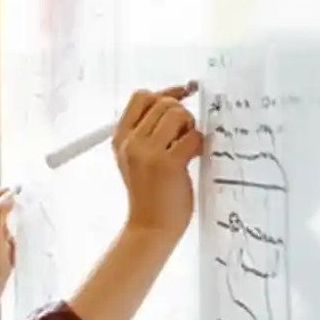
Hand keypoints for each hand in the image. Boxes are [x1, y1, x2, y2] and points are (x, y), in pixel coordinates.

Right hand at [112, 84, 203, 239]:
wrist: (150, 227)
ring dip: (190, 127)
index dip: (166, 92)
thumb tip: (177, 98)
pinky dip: (199, 144)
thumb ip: (148, 131)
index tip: (184, 94)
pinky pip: (193, 136)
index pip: (141, 97)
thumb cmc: (150, 193)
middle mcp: (130, 142)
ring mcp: (147, 152)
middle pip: (163, 102)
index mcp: (120, 138)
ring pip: (177, 113)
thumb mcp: (135, 158)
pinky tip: (193, 158)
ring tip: (186, 146)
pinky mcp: (167, 164)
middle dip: (181, 113)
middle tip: (183, 136)